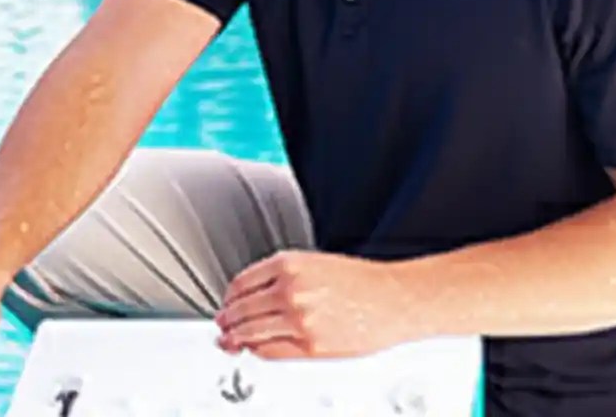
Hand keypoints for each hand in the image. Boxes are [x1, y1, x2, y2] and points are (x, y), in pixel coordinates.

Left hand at [214, 250, 426, 358]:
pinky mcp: (309, 345)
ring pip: (249, 333)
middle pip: (240, 309)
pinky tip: (254, 349)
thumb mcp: (316, 264)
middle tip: (222, 325)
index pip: (241, 283)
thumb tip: (255, 297)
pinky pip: (269, 351)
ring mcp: (298, 319)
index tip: (226, 303)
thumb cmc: (362, 282)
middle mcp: (289, 290)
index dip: (229, 297)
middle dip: (227, 320)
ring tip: (230, 341)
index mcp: (289, 264)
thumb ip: (283, 278)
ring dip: (235, 338)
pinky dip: (256, 351)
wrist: (394, 299)